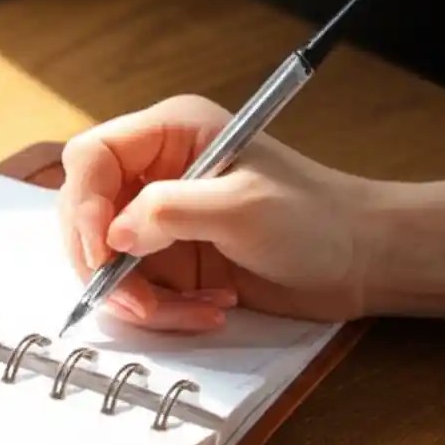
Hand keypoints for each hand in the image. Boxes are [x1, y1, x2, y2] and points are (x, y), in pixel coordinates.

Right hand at [58, 94, 376, 330]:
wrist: (362, 261)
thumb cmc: (316, 219)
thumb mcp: (242, 208)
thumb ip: (168, 212)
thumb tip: (112, 235)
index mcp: (171, 134)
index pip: (91, 159)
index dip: (83, 205)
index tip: (101, 252)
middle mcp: (156, 172)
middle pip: (85, 215)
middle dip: (105, 265)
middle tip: (137, 301)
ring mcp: (161, 220)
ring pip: (107, 263)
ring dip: (140, 298)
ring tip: (196, 309)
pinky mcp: (172, 261)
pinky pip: (140, 291)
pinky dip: (166, 311)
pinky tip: (213, 307)